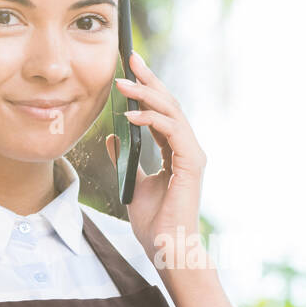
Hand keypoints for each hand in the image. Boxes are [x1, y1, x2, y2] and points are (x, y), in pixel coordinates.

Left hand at [105, 51, 208, 271]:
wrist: (167, 248)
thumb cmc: (154, 223)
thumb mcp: (133, 183)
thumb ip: (126, 160)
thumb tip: (113, 138)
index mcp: (176, 152)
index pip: (162, 112)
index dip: (147, 89)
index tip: (130, 70)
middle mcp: (187, 149)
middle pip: (169, 104)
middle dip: (149, 80)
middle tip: (130, 58)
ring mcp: (192, 155)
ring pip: (171, 113)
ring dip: (146, 95)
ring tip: (122, 83)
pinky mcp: (192, 164)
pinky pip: (172, 131)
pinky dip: (152, 120)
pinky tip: (132, 114)